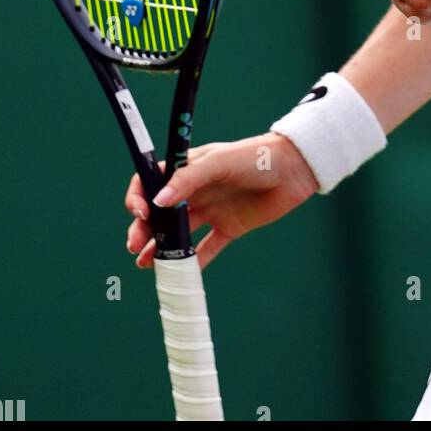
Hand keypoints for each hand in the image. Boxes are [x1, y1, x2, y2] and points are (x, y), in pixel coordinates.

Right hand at [124, 132, 319, 270]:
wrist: (295, 169)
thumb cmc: (257, 156)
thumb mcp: (220, 161)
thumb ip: (189, 179)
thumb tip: (159, 201)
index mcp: (189, 168)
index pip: (152, 181)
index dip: (140, 196)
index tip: (142, 213)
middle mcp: (196, 190)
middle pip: (160, 213)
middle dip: (144, 230)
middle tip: (135, 247)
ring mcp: (212, 210)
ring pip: (178, 233)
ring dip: (160, 248)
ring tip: (147, 264)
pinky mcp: (229, 227)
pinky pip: (207, 248)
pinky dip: (193, 262)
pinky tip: (181, 274)